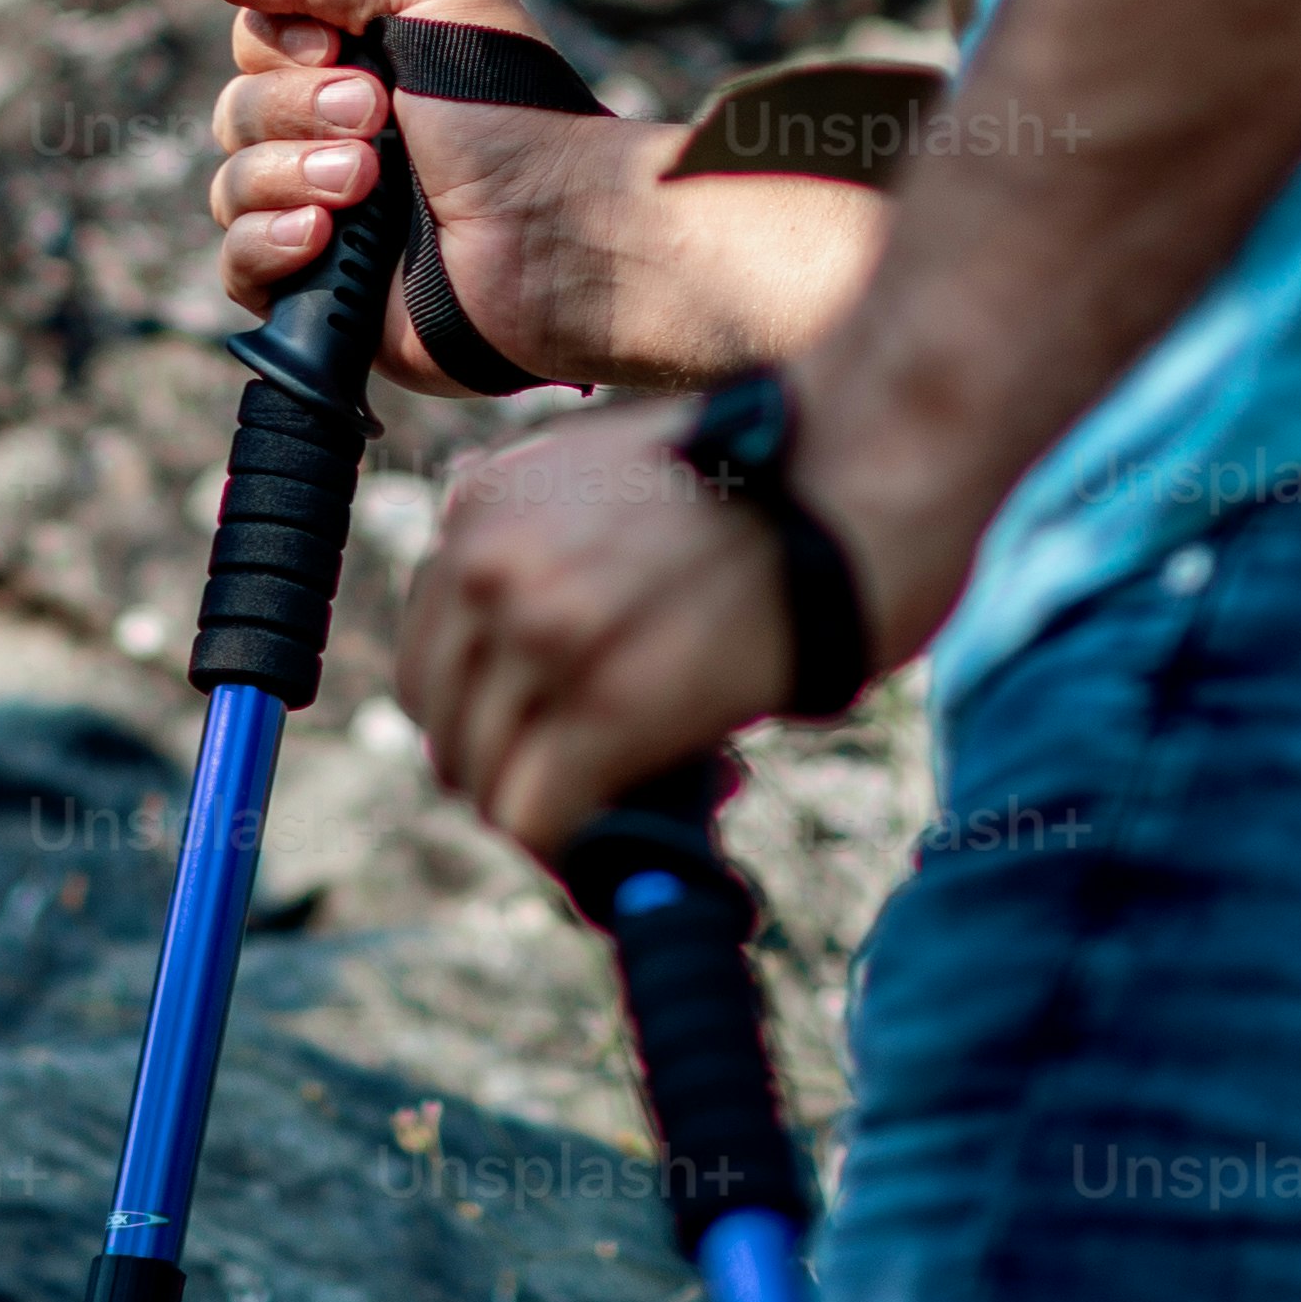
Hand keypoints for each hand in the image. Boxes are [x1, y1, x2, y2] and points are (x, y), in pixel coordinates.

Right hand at [186, 0, 665, 394]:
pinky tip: (325, 241)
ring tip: (369, 188)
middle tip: (379, 123)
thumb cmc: (515, 112)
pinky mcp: (322, 299)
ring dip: (292, 176)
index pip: (255, 37)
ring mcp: (326, 220)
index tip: (345, 50)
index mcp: (359, 65)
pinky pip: (236, 267)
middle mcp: (334, 139)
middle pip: (236, 110)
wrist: (561, 236)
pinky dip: (269, 245)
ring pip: (230, 187)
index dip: (283, 43)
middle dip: (298, 111)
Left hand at [400, 400, 795, 856]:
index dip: (489, 716)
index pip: (431, 657)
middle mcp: (493, 561)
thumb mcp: (617, 469)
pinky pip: (537, 817)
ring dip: (567, 810)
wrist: (869, 455)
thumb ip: (552, 539)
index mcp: (486, 500)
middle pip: (446, 726)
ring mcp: (544, 632)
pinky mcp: (609, 703)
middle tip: (611, 779)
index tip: (555, 739)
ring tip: (669, 788)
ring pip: (487, 782)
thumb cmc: (777, 465)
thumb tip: (527, 637)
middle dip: (520, 768)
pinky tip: (662, 818)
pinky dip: (581, 846)